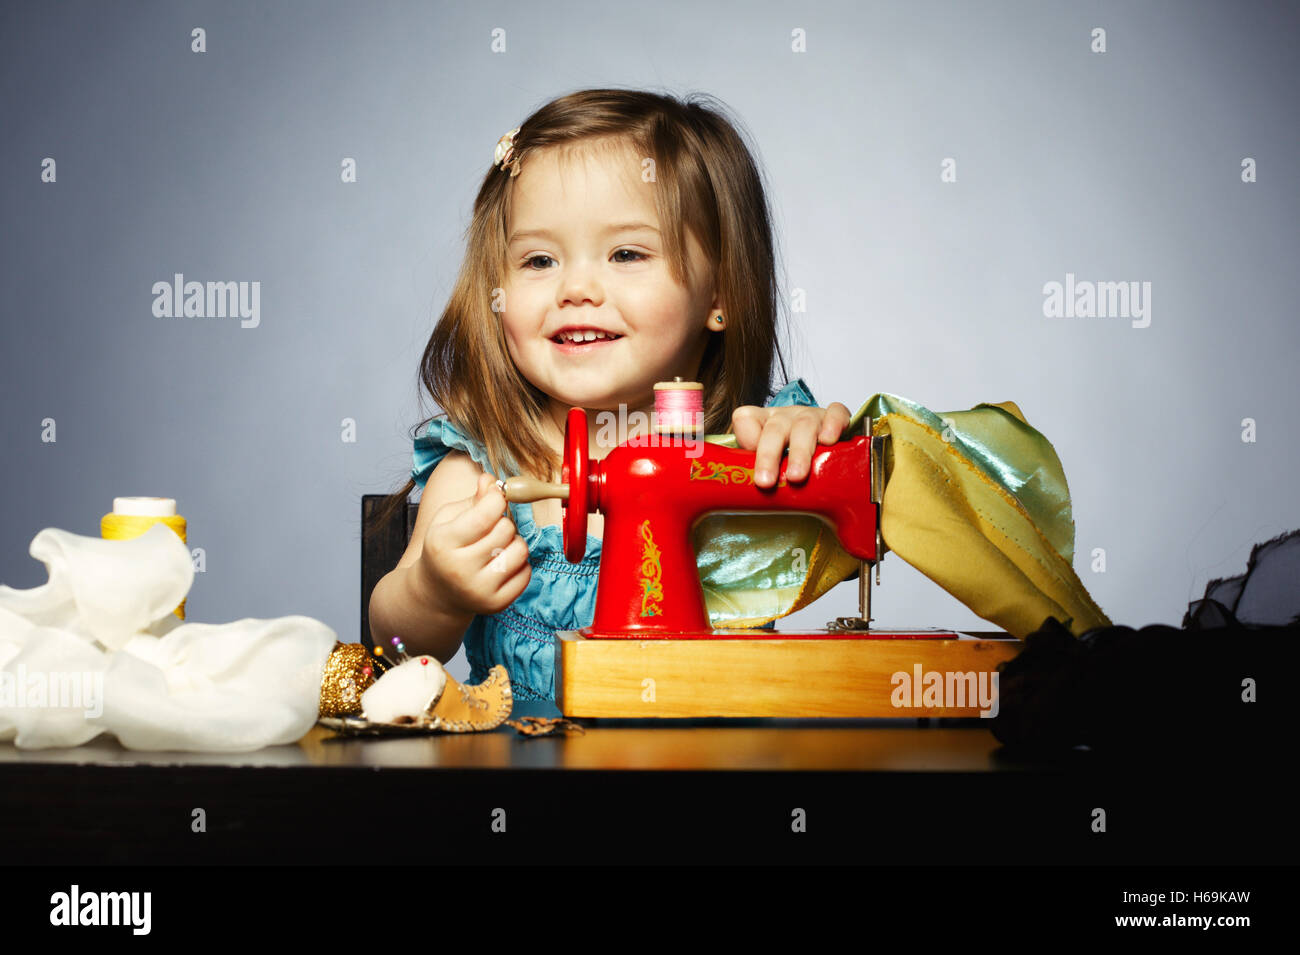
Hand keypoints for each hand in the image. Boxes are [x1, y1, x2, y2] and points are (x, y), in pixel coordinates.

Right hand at [418, 472, 531, 614]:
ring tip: (498, 545)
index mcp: (442, 542)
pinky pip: (526, 573)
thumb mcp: (448, 519)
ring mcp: (479, 590)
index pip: (485, 514)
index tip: (495, 498)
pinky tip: (501, 563)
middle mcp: (459, 569)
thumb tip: (492, 480)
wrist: (437, 593)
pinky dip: (519, 564)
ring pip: (520, 551)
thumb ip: (473, 499)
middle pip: (505, 530)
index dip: (497, 499)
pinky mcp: (496, 604)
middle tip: (491, 528)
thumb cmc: (444, 548)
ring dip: (514, 542)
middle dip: (503, 522)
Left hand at [731, 403, 851, 487]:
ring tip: (797, 476)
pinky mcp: (835, 417)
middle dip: (768, 456)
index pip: (745, 419)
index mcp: (763, 424)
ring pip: (804, 426)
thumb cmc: (792, 461)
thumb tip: (748, 502)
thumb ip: (761, 477)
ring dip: (799, 452)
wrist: (828, 449)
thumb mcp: (772, 467)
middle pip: (774, 429)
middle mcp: (785, 417)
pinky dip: (833, 424)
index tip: (752, 465)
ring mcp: (810, 415)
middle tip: (766, 482)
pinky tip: (829, 441)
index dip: (746, 438)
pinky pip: (836, 413)